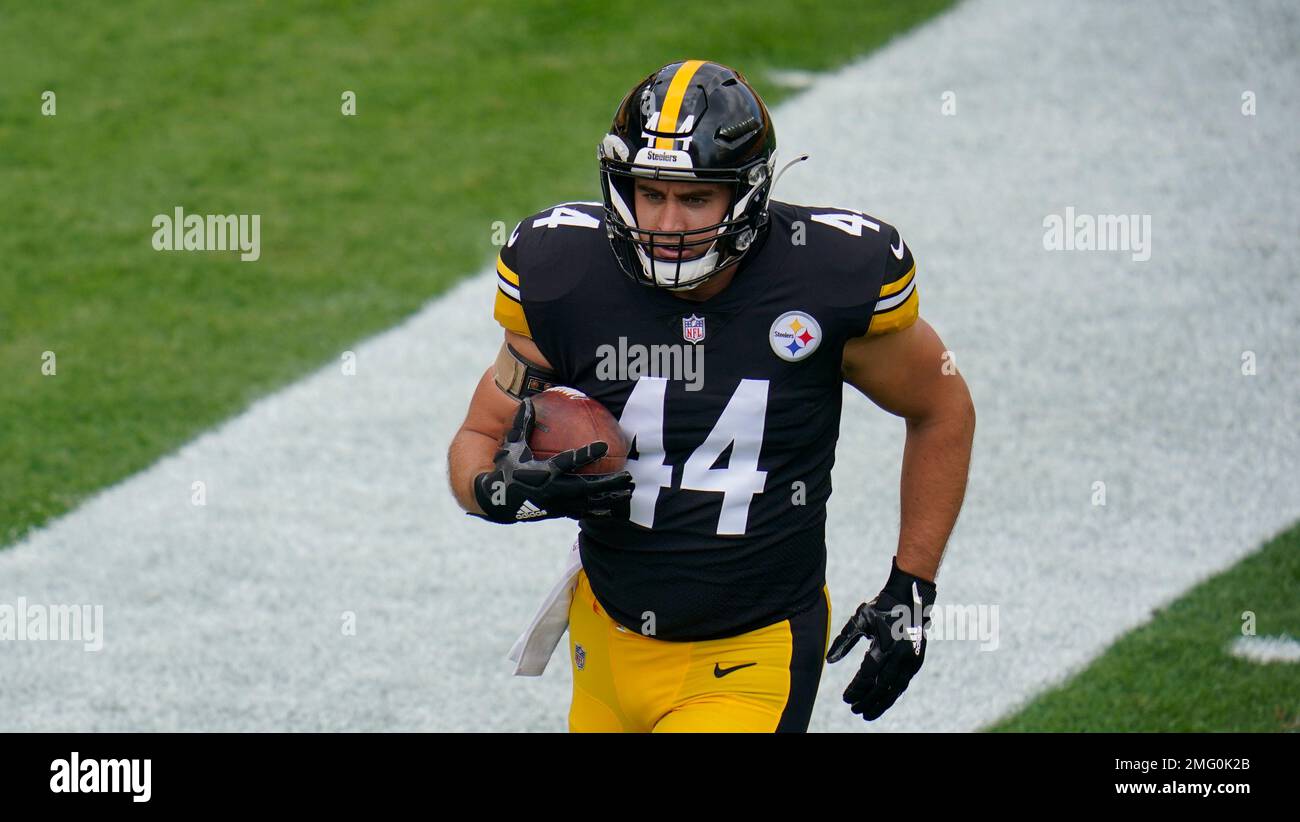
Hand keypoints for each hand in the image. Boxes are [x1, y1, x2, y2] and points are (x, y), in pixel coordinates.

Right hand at [469, 396, 633, 523]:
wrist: (498, 502)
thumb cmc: (507, 470)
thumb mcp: (513, 446)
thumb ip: (522, 424)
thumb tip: (527, 400)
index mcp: (544, 472)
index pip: (569, 462)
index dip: (586, 454)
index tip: (604, 446)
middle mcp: (554, 490)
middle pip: (588, 488)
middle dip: (609, 483)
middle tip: (629, 476)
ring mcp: (558, 504)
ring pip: (589, 503)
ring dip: (610, 498)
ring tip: (629, 493)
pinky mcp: (559, 513)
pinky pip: (583, 512)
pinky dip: (599, 510)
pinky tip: (615, 507)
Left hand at [825, 557, 936, 719]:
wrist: (908, 595)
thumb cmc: (880, 607)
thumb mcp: (859, 620)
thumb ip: (844, 641)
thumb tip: (828, 661)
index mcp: (884, 646)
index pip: (867, 676)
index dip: (856, 689)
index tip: (846, 698)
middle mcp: (899, 656)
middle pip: (882, 688)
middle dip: (867, 701)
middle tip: (855, 710)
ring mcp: (910, 659)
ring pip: (895, 689)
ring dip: (881, 703)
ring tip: (868, 713)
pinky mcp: (916, 660)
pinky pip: (903, 682)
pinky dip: (893, 694)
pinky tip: (883, 701)